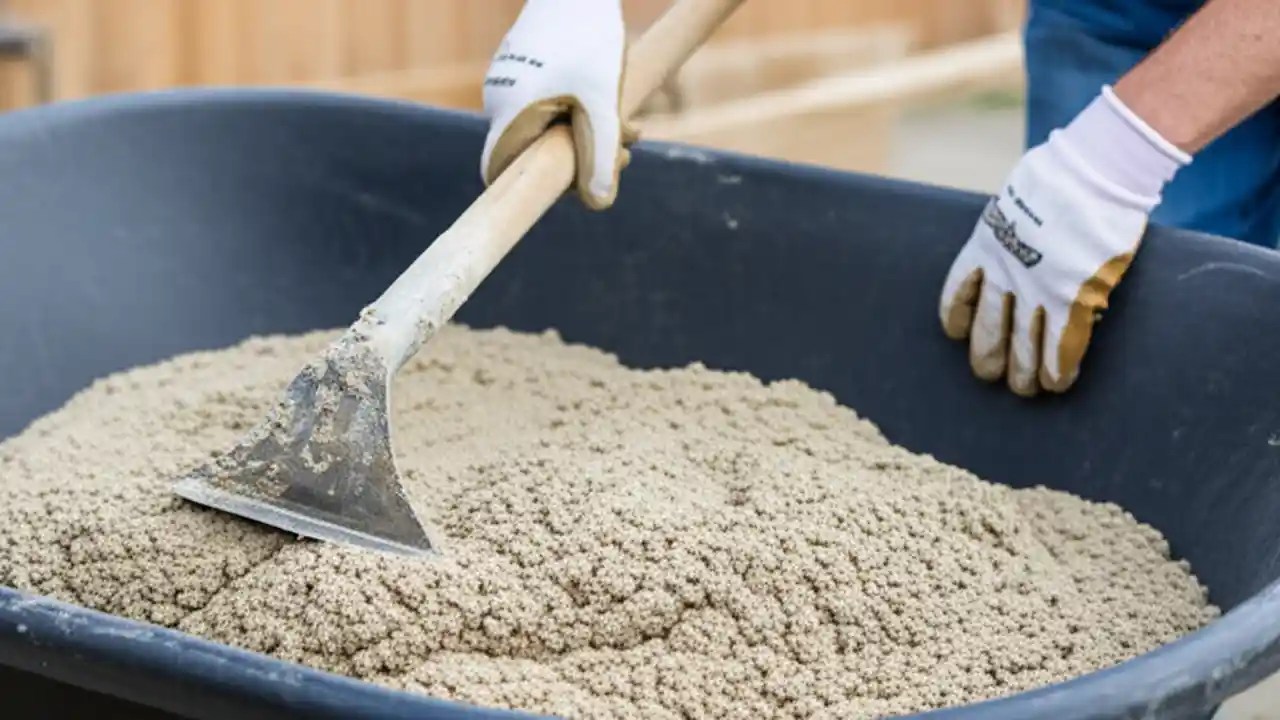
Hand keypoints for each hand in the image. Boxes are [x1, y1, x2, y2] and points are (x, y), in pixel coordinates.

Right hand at [481, 0, 634, 209]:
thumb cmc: (589, 39)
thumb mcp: (603, 102)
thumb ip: (601, 154)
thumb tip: (599, 203)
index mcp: (509, 111)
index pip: (497, 172)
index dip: (529, 188)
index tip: (573, 185)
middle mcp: (498, 99)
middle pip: (530, 153)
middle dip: (579, 159)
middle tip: (626, 151)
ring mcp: (506, 83)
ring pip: (543, 129)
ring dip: (585, 135)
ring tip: (629, 124)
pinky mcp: (520, 70)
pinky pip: (544, 106)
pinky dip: (577, 112)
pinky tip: (610, 99)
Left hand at [939, 86, 1189, 395]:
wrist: (1094, 169)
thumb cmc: (1061, 172)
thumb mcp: (1014, 197)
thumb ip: (1010, 223)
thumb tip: (1017, 226)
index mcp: (985, 246)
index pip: (959, 292)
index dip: (958, 317)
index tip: (956, 333)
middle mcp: (1005, 274)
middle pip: (989, 329)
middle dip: (988, 356)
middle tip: (989, 374)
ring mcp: (1038, 289)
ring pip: (1023, 345)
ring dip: (1023, 372)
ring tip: (1024, 389)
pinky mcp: (1074, 298)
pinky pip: (1062, 345)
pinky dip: (1059, 368)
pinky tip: (1057, 384)